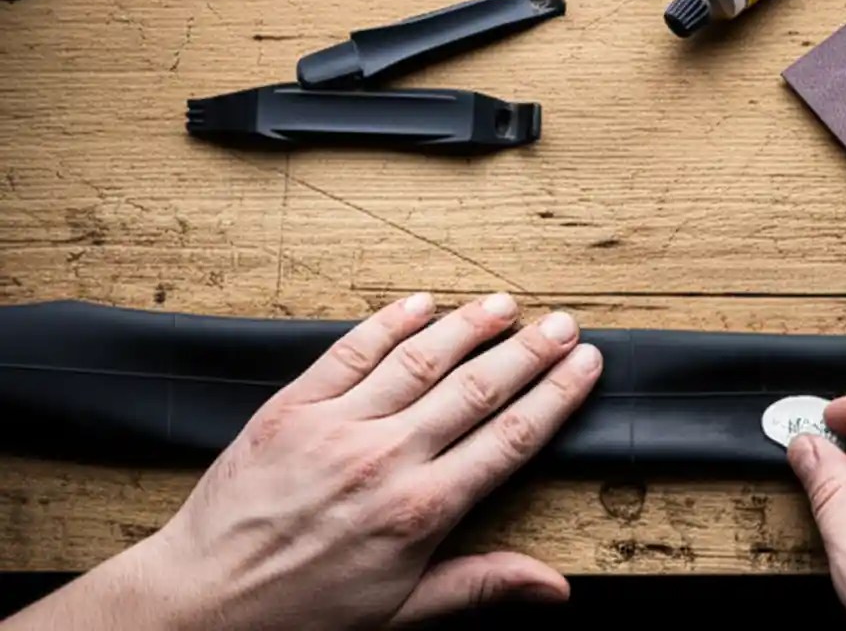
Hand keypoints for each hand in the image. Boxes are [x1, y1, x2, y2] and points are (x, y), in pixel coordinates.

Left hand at [4, 292, 602, 629]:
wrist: (203, 602)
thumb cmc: (302, 612)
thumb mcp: (402, 611)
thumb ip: (483, 584)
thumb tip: (557, 587)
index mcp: (422, 510)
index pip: (510, 439)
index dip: (556, 397)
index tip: (584, 366)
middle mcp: (386, 459)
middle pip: (477, 389)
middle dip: (529, 352)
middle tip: (563, 324)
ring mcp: (338, 426)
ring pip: (420, 361)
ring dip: (468, 327)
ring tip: (505, 305)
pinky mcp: (293, 408)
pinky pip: (350, 352)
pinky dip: (389, 323)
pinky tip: (420, 304)